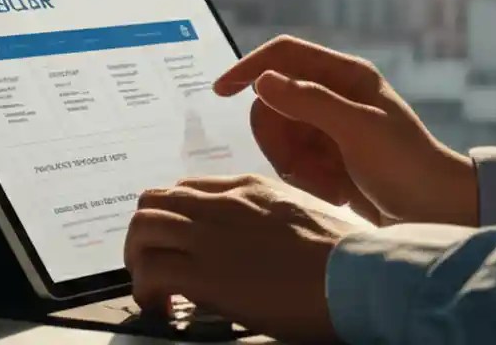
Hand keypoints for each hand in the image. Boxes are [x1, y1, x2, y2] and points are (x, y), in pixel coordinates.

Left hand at [125, 174, 356, 342]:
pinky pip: (151, 272)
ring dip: (138, 262)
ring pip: (142, 230)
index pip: (187, 188)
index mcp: (247, 187)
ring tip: (153, 291)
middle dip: (144, 236)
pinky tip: (162, 309)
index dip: (173, 217)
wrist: (357, 273)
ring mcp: (210, 236)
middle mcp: (222, 204)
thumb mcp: (304, 212)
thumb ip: (273, 217)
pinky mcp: (206, 274)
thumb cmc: (346, 251)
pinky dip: (146, 291)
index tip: (178, 244)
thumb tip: (263, 240)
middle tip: (155, 267)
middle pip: (153, 202)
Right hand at [215, 35, 477, 226]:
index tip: (221, 92)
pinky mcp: (326, 158)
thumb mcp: (358, 129)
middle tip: (300, 167)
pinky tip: (335, 193)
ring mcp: (328, 128)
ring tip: (328, 185)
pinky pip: (292, 162)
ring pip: (278, 136)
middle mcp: (333, 96)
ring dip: (294, 164)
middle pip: (272, 102)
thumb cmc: (406, 164)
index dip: (250, 67)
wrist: (434, 212)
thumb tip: (263, 79)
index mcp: (345, 76)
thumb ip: (310, 102)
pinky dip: (306, 180)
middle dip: (279, 138)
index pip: (284, 54)